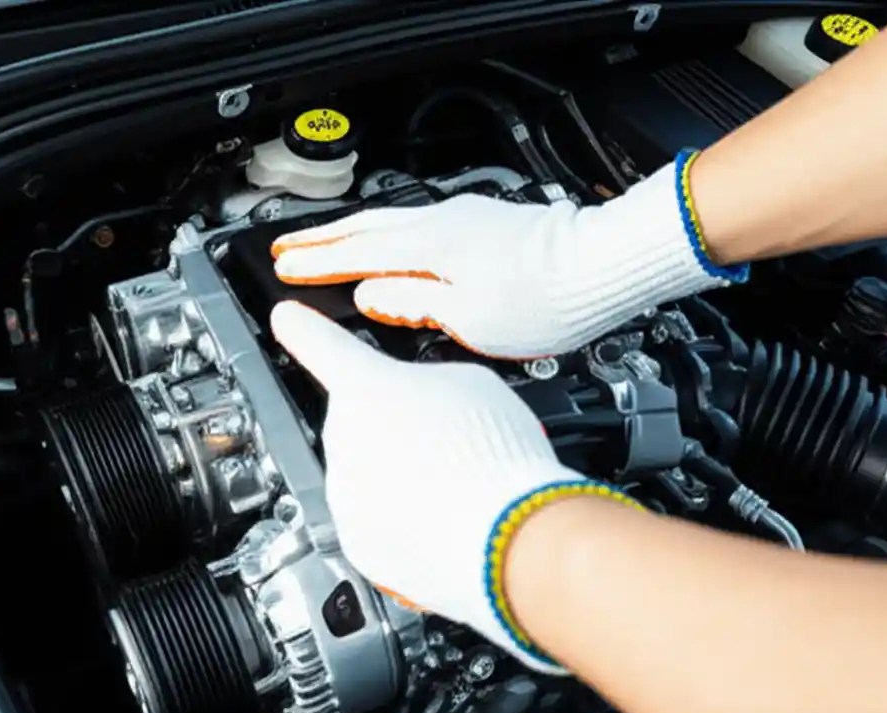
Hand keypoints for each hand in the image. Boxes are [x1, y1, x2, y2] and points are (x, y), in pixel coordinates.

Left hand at [270, 301, 640, 672]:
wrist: (504, 541)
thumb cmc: (495, 456)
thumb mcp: (474, 383)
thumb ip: (431, 380)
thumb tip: (425, 399)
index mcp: (364, 385)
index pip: (319, 344)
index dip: (302, 328)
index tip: (287, 319)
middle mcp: (342, 438)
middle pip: (361, 423)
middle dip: (397, 429)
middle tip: (450, 441)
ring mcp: (345, 495)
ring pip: (369, 475)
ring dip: (403, 477)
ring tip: (457, 485)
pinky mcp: (358, 545)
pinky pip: (378, 523)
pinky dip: (407, 523)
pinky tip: (448, 519)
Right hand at [272, 159, 746, 358]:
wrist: (601, 267)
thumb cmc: (545, 299)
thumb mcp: (469, 318)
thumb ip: (412, 304)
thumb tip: (371, 297)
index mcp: (430, 248)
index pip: (356, 255)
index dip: (316, 264)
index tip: (285, 268)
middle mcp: (443, 224)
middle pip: (366, 229)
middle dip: (322, 240)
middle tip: (287, 248)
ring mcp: (465, 219)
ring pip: (390, 222)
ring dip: (351, 233)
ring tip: (326, 242)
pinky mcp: (485, 224)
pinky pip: (416, 224)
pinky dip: (386, 232)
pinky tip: (390, 241)